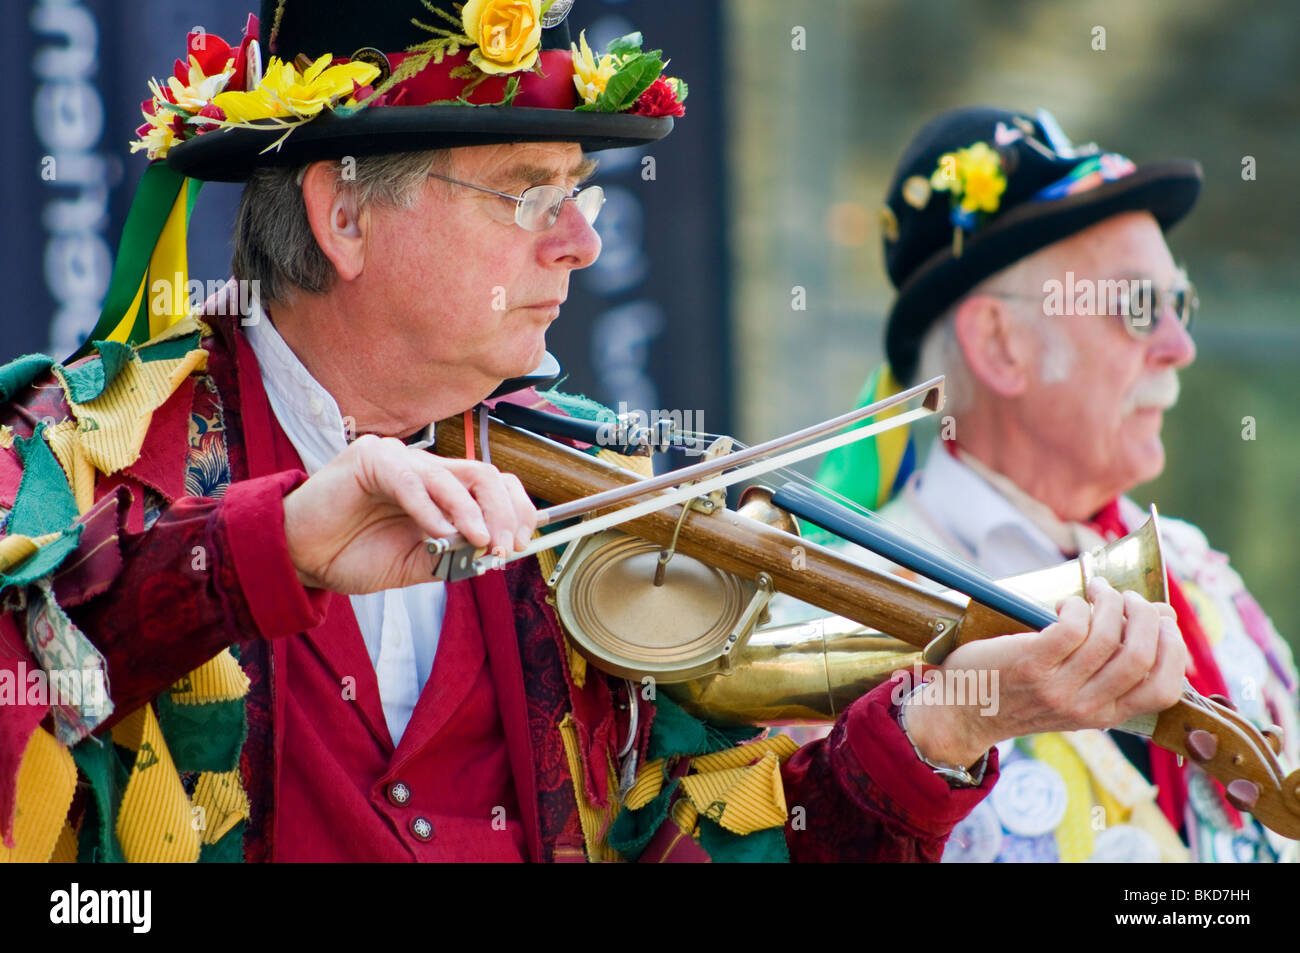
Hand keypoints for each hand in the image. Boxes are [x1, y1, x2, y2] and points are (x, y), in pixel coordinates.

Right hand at [281, 435, 536, 593]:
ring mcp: (400, 460)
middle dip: (504, 513)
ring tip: (481, 542)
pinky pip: (410, 480)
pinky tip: (438, 532)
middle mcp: (426, 470)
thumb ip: (454, 556)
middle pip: (483, 476)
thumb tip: (494, 554)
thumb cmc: (353, 555)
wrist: (300, 557)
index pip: (492, 486)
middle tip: (505, 546)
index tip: (521, 543)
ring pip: (453, 477)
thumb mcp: (417, 563)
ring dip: (474, 513)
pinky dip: (430, 508)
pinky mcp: (371, 459)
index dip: (514, 510)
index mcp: (441, 491)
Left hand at [901, 577, 1187, 768]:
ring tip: (1097, 590)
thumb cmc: (1018, 693)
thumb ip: (1110, 665)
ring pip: (1109, 638)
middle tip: (1126, 597)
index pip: (1165, 691)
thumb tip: (1161, 616)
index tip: (1162, 620)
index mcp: (1104, 715)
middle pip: (1142, 657)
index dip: (1174, 650)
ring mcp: (1058, 687)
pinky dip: (1076, 606)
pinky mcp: (1031, 665)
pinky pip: (1072, 628)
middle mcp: (1086, 706)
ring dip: (1110, 601)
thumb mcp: (1073, 693)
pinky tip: (1064, 605)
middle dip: (1145, 615)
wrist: (961, 713)